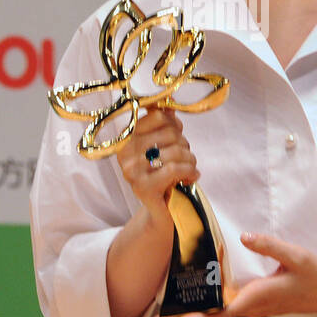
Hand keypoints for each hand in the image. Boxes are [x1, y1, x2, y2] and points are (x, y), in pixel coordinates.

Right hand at [116, 106, 198, 221]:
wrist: (163, 213)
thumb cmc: (164, 177)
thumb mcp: (163, 148)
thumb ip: (164, 125)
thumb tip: (169, 103)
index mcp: (126, 138)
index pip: (157, 116)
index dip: (175, 124)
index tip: (179, 137)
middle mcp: (124, 152)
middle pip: (170, 133)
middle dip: (185, 145)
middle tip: (185, 159)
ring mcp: (132, 171)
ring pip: (176, 151)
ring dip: (191, 160)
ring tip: (190, 170)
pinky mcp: (143, 187)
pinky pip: (175, 169)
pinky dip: (190, 172)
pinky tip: (192, 178)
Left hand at [149, 232, 316, 316]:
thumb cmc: (314, 275)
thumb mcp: (295, 256)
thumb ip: (269, 245)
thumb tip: (246, 237)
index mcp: (257, 297)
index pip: (223, 311)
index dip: (200, 316)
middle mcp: (251, 307)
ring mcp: (252, 308)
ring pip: (218, 314)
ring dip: (193, 316)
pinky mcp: (254, 304)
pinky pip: (226, 309)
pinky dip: (208, 308)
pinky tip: (195, 302)